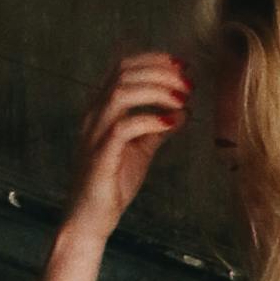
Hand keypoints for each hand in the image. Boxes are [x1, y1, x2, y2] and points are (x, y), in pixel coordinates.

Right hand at [64, 50, 189, 239]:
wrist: (90, 219)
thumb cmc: (113, 184)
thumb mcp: (141, 149)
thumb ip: (157, 128)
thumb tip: (182, 111)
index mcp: (101, 109)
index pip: (123, 68)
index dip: (155, 61)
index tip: (183, 66)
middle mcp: (94, 115)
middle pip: (123, 74)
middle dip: (161, 72)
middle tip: (188, 84)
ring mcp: (94, 134)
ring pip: (121, 93)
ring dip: (157, 91)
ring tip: (182, 99)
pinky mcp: (100, 155)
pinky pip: (123, 127)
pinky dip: (150, 119)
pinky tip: (171, 122)